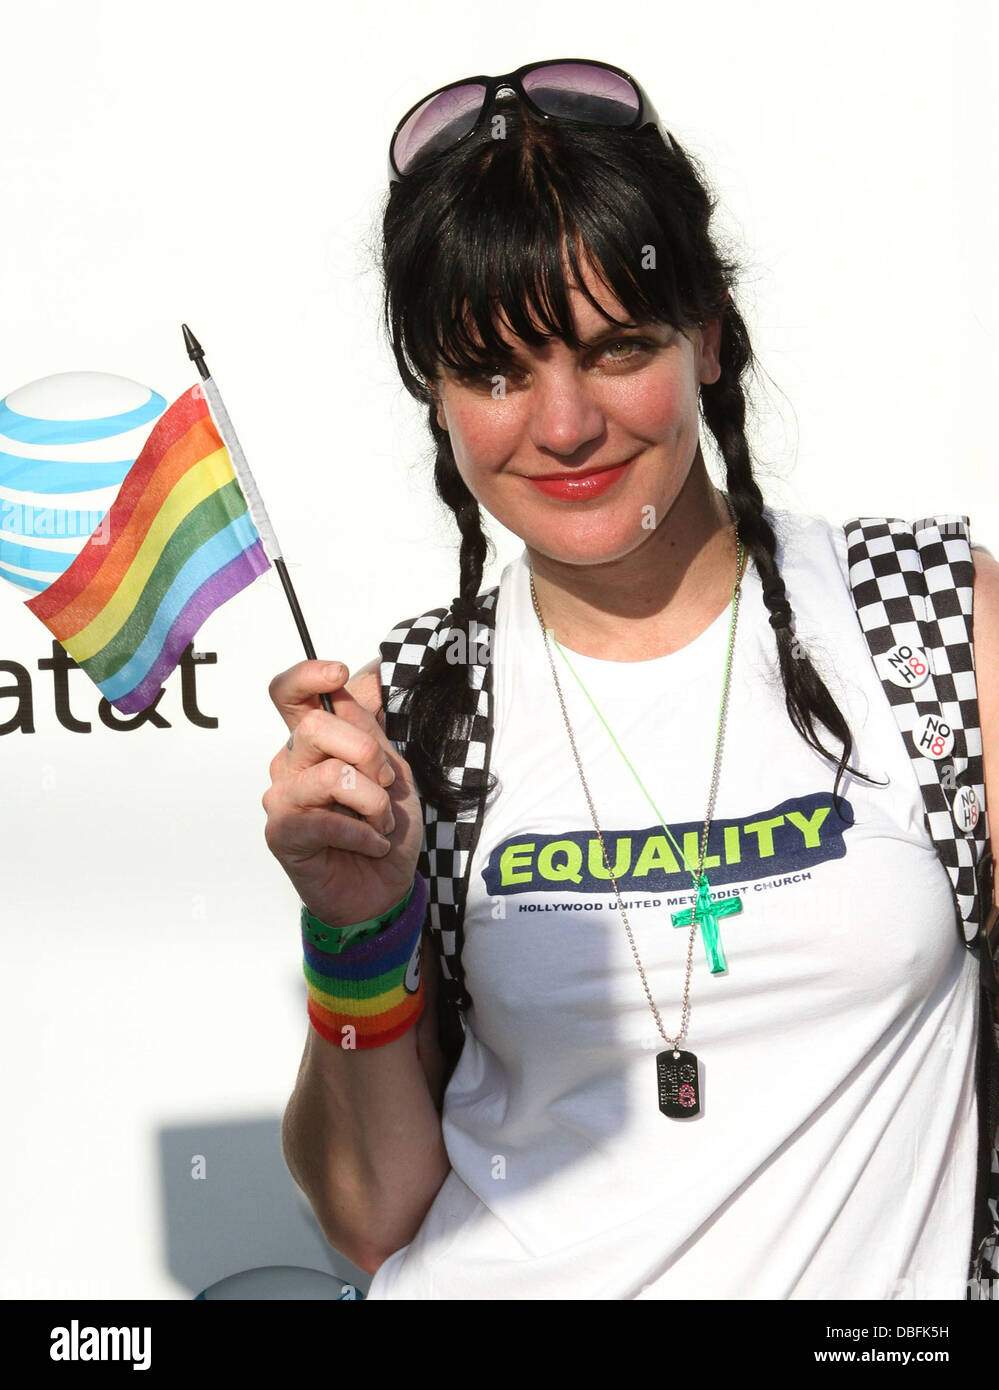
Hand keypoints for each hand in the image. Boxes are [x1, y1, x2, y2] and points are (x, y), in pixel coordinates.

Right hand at [262, 660, 422, 928]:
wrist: (384, 887)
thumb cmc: (385, 827)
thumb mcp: (393, 770)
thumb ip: (371, 728)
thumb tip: (365, 675)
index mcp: (316, 741)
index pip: (290, 694)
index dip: (307, 675)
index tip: (339, 672)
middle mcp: (292, 764)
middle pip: (313, 728)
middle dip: (367, 753)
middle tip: (387, 784)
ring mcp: (283, 799)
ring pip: (328, 776)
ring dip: (373, 801)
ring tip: (383, 823)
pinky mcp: (282, 834)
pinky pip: (325, 820)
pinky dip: (364, 833)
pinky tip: (374, 844)